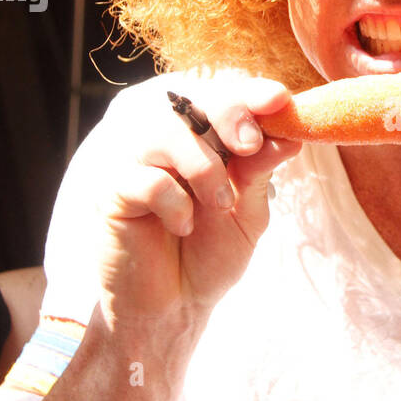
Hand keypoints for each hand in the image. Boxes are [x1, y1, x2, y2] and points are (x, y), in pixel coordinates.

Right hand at [98, 75, 302, 325]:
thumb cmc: (211, 254)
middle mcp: (164, 137)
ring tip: (218, 204)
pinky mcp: (111, 190)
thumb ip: (259, 173)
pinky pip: (144, 179)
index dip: (249, 93)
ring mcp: (133, 160)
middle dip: (227, 114)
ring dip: (202, 166)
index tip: (278, 101)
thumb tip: (289, 135)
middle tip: (248, 144)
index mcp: (200, 135)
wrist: (176, 306)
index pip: (222, 95)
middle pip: (189, 98)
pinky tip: (181, 226)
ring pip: (162, 130)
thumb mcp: (248, 213)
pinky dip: (173, 203)